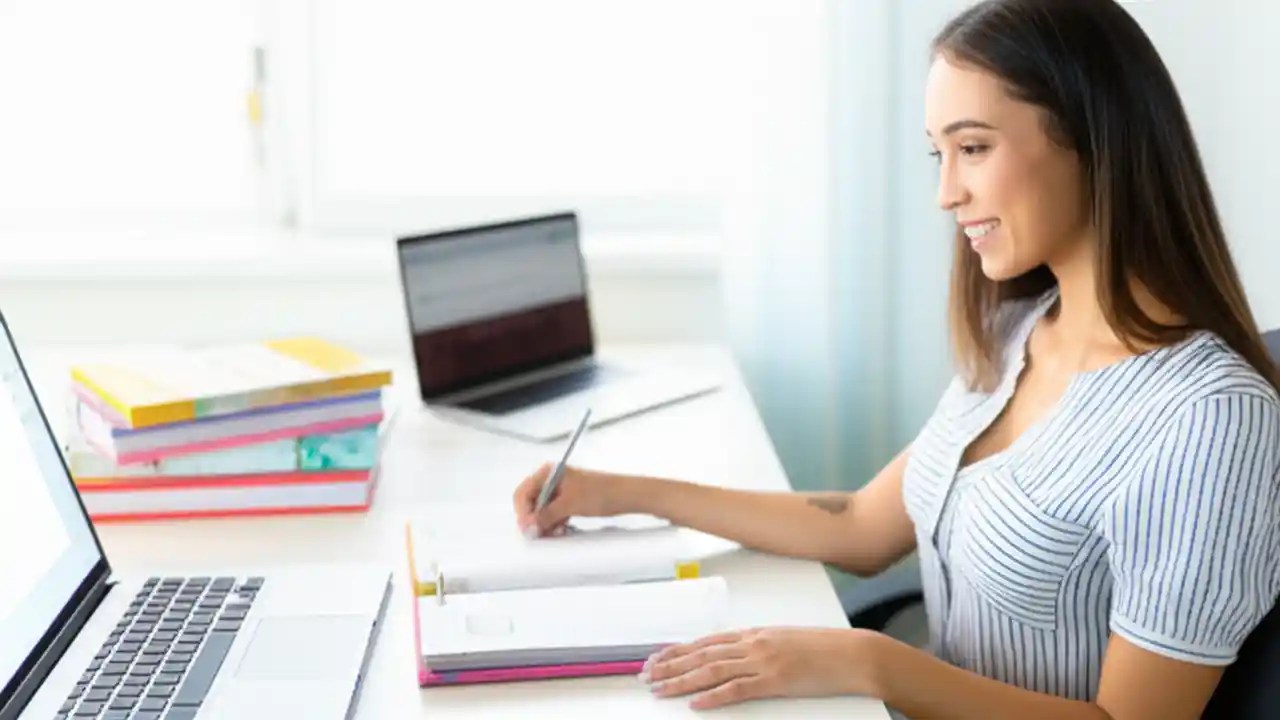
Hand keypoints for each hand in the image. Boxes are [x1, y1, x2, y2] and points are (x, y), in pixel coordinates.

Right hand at [511, 462, 627, 536]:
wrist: (627, 495)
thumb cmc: (602, 491)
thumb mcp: (569, 505)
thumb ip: (545, 516)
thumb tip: (529, 526)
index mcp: (549, 472)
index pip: (523, 492)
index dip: (523, 512)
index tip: (527, 528)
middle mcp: (553, 479)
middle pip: (531, 502)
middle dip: (534, 519)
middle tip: (538, 534)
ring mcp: (561, 490)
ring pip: (543, 510)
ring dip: (545, 523)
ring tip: (554, 532)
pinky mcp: (570, 500)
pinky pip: (554, 513)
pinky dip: (555, 523)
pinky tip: (561, 529)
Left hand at [640, 627, 877, 709]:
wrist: (852, 653)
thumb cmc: (822, 648)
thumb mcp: (784, 640)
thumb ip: (757, 645)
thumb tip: (733, 654)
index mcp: (754, 633)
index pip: (706, 642)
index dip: (678, 650)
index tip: (656, 658)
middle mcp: (753, 644)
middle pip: (702, 655)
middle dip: (671, 665)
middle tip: (646, 675)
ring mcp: (763, 662)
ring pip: (712, 671)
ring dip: (682, 681)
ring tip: (660, 689)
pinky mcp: (775, 681)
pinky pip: (738, 690)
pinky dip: (714, 697)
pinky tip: (695, 703)